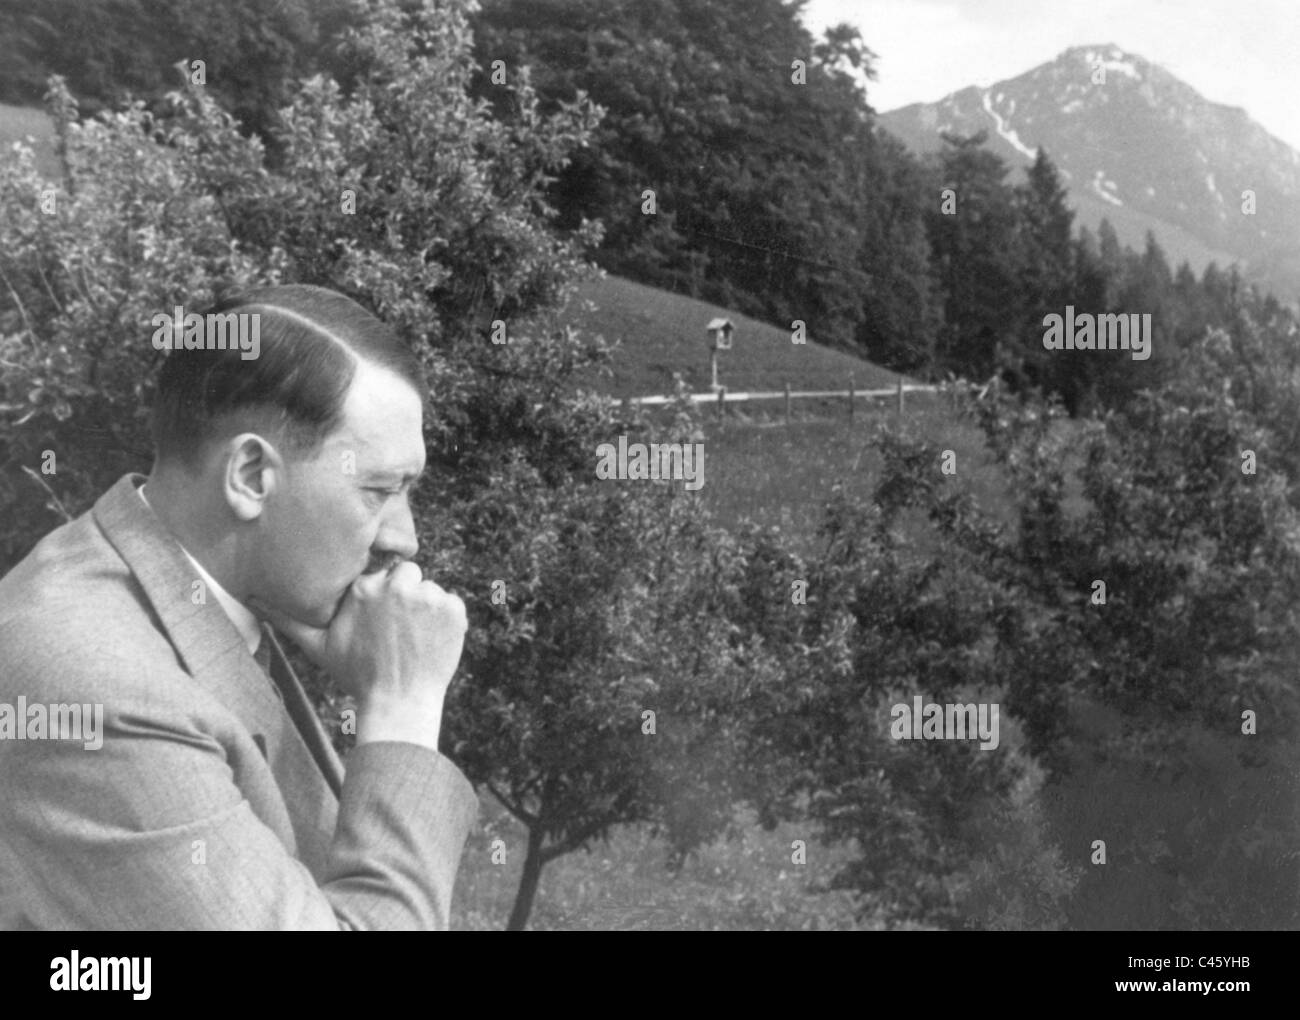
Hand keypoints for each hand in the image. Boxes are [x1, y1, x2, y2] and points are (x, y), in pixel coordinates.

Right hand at [251, 562, 466, 749]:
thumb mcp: (319, 647)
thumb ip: (288, 619)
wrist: (399, 703)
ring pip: (430, 589)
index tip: (382, 620)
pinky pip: (452, 603)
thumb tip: (252, 599)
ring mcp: (428, 597)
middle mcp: (396, 586)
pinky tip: (432, 642)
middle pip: (408, 575)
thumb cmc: (357, 675)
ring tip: (415, 639)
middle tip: (399, 629)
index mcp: (364, 588)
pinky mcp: (453, 610)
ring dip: (426, 608)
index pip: (380, 575)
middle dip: (405, 595)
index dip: (382, 596)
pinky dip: (447, 620)